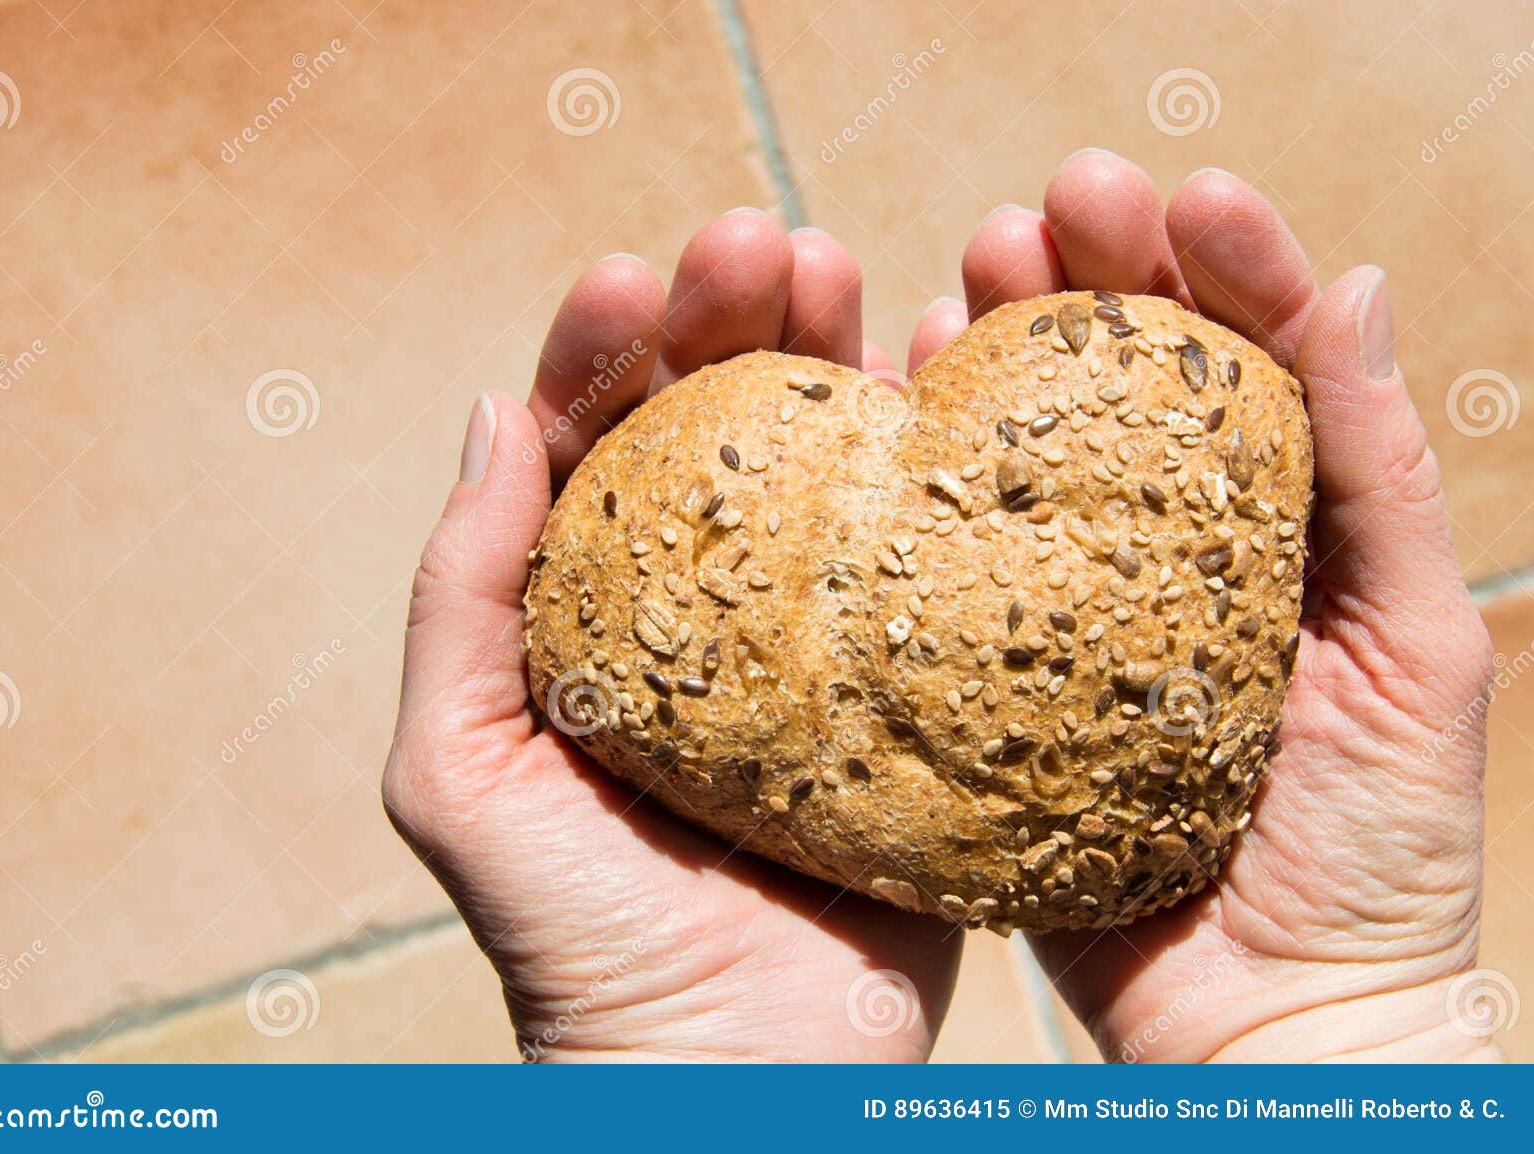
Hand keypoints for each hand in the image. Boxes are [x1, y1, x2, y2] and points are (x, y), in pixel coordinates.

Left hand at [382, 210, 960, 1061]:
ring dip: (836, 357)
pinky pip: (934, 557)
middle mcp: (715, 608)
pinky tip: (950, 382)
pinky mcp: (915, 685)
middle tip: (761, 243)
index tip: (631, 279)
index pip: (599, 449)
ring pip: (834, 467)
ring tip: (843, 273)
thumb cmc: (574, 946)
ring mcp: (824, 638)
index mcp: (601, 614)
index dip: (607, 351)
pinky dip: (942, 465)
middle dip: (730, 320)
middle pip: (725, 429)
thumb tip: (491, 413)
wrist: (731, 1080)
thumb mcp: (460, 773)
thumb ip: (458, 599)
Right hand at [937, 150, 1498, 1061]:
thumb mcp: (1413, 650)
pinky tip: (899, 397)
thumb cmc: (1376, 852)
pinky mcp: (988, 671)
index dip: (1219, 266)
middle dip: (1089, 276)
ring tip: (968, 278)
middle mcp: (1162, 545)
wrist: (1272, 1022)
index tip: (1182, 197)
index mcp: (1273, 525)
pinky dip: (922, 467)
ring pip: (1023, 442)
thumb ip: (1379, 477)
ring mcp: (1066, 601)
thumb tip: (1355, 286)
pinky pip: (950, 550)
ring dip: (996, 344)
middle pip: (1121, 378)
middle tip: (1050, 209)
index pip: (1248, 361)